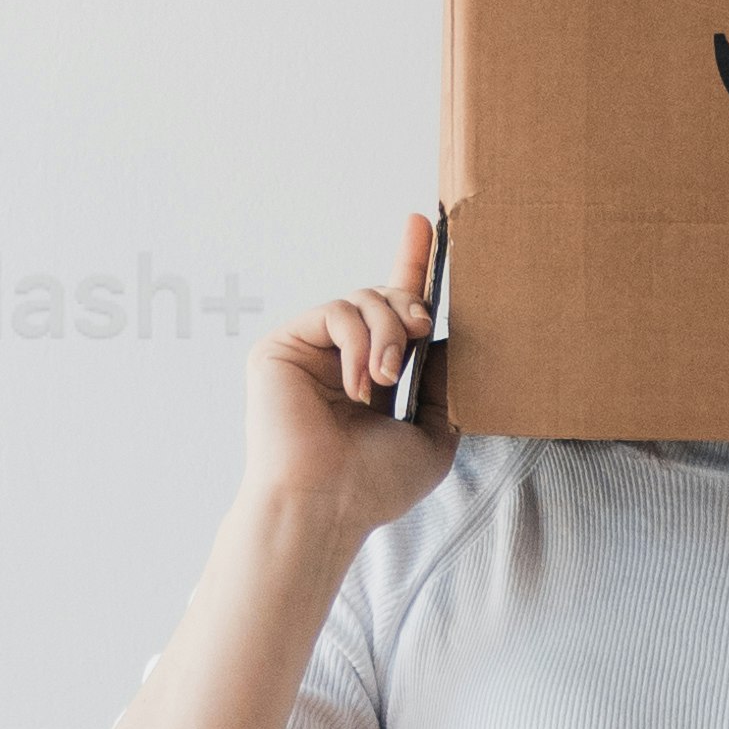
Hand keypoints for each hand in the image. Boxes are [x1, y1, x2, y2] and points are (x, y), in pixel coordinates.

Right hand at [240, 211, 450, 532]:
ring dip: (385, 334)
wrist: (326, 505)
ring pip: (362, 300)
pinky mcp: (281, 347)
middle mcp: (337, 357)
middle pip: (382, 296)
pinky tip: (357, 385)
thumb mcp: (434, 433)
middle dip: (409, 304)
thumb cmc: (374, 483)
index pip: (393, 310)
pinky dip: (356, 342)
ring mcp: (307, 351)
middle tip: (415, 332)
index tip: (424, 224)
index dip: (411, 265)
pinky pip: (333, 313)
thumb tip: (448, 338)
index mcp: (371, 374)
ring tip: (384, 381)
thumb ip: (442, 384)